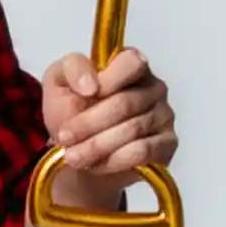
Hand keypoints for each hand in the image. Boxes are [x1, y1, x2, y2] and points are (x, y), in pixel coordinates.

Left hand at [41, 48, 176, 191]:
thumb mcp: (59, 81)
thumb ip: (73, 69)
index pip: (132, 62)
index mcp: (130, 65)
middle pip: (125, 103)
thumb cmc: (69, 110)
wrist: (76, 150)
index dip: (108, 81)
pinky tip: (95, 164)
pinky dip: (114, 160)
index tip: (83, 96)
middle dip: (89, 123)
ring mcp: (163, 116)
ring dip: (97, 146)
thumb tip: (91, 84)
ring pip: (132, 130)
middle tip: (65, 138)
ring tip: (73, 156)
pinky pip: (143, 152)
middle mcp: (153, 87)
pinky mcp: (166, 145)